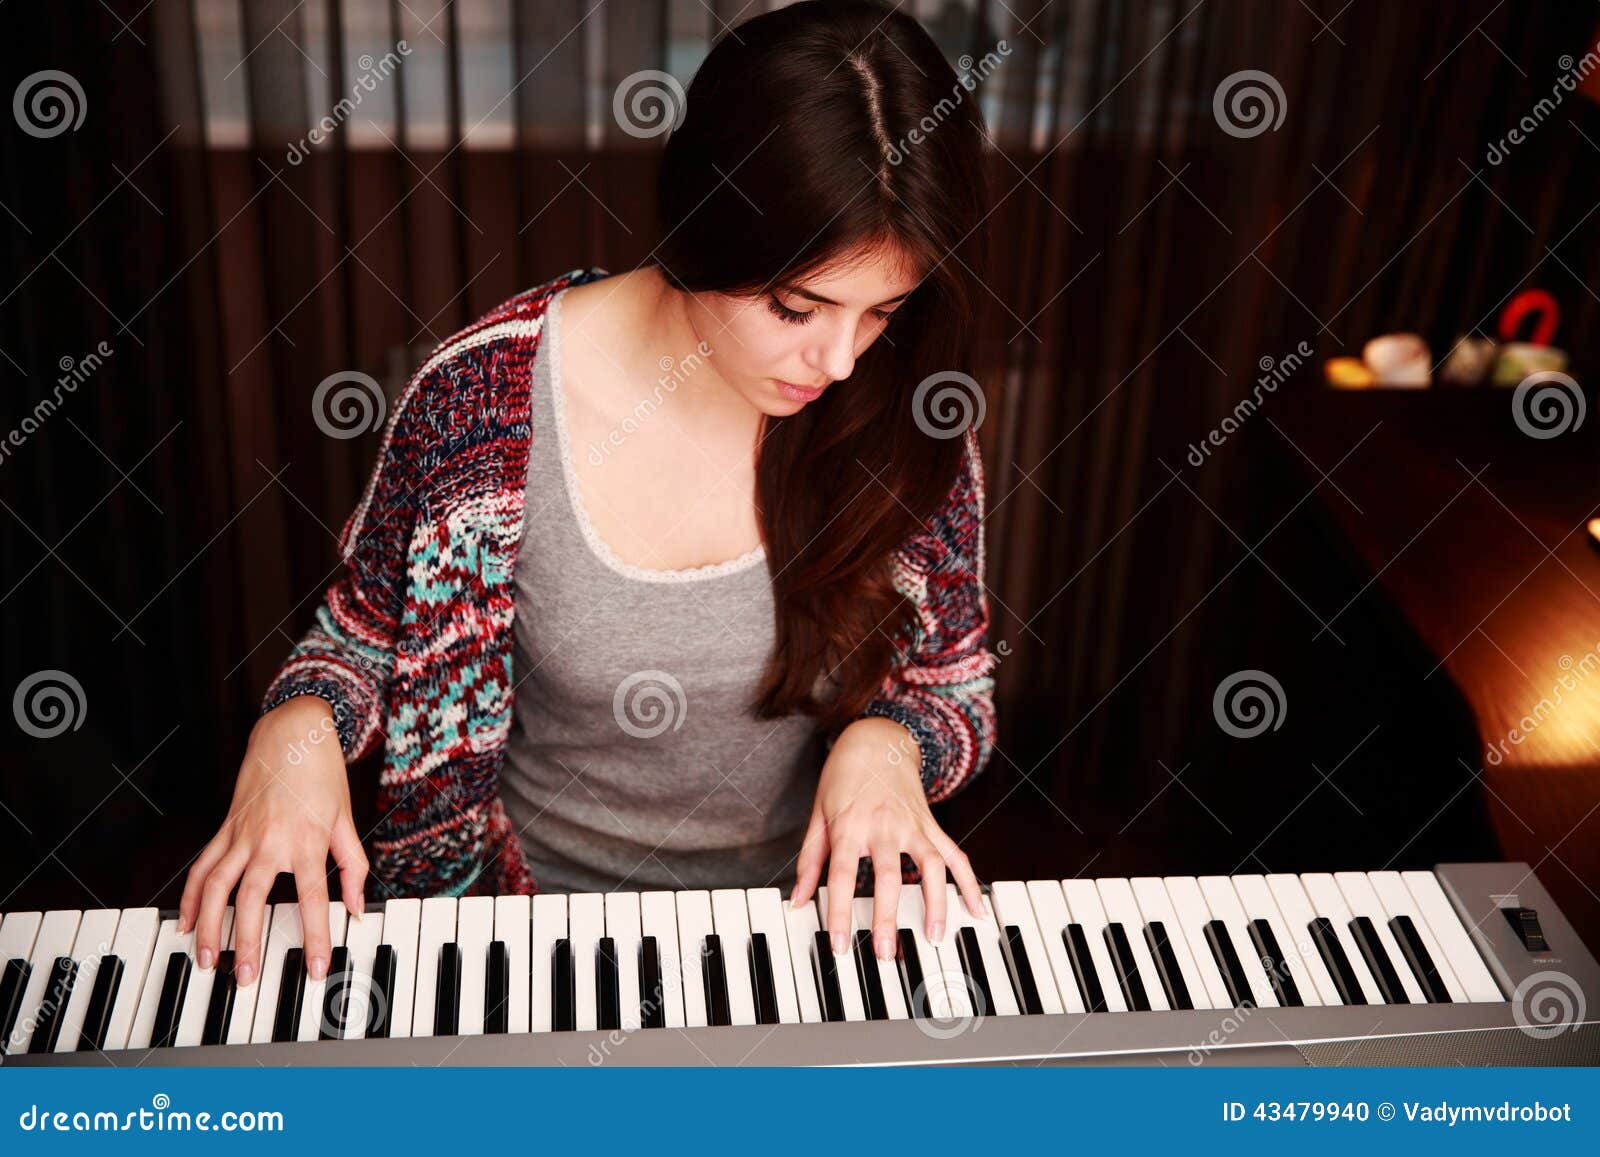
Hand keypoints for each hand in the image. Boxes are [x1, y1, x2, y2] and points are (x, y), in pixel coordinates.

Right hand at [178, 695, 367, 985]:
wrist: (292, 730)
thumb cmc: (323, 774)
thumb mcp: (346, 819)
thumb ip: (352, 866)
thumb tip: (356, 908)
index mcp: (306, 840)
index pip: (311, 898)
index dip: (314, 936)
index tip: (313, 968)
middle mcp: (270, 840)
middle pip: (252, 899)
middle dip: (248, 942)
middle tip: (246, 977)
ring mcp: (241, 834)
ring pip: (215, 887)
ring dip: (208, 927)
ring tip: (206, 960)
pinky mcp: (224, 828)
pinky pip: (201, 866)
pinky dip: (190, 896)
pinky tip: (185, 922)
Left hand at [790, 717, 982, 960]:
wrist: (876, 740)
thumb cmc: (842, 778)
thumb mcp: (818, 815)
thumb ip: (810, 860)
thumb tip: (798, 901)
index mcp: (850, 825)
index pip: (841, 875)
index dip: (839, 912)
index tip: (840, 945)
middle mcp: (883, 826)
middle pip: (887, 876)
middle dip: (887, 917)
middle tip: (886, 954)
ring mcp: (913, 825)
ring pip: (930, 866)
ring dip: (936, 903)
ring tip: (936, 937)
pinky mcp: (931, 825)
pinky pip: (955, 856)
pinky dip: (968, 883)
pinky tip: (976, 910)